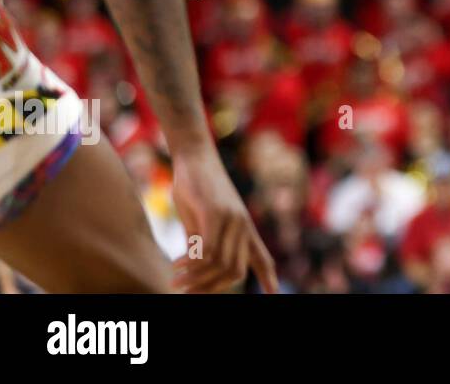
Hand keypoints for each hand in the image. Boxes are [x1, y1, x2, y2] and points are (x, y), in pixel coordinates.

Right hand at [170, 147, 278, 293]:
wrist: (195, 156)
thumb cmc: (197, 188)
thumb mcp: (202, 220)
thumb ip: (204, 242)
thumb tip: (199, 266)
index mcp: (244, 229)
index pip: (262, 258)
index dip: (268, 278)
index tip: (274, 294)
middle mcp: (243, 226)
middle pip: (235, 272)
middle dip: (209, 287)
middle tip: (184, 291)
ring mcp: (231, 219)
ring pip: (220, 264)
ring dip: (195, 278)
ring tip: (174, 280)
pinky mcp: (215, 212)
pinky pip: (207, 249)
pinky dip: (191, 262)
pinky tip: (176, 263)